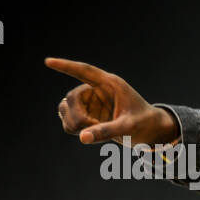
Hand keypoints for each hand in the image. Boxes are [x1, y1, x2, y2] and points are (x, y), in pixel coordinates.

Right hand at [46, 57, 177, 146]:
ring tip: (94, 131)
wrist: (151, 131)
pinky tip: (89, 134)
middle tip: (94, 128)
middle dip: (77, 116)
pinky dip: (75, 129)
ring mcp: (90, 102)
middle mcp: (96, 90)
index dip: (66, 66)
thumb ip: (106, 131)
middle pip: (71, 98)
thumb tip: (82, 138)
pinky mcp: (87, 114)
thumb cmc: (145, 123)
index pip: (84, 71)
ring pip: (65, 108)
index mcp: (110, 84)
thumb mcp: (128, 127)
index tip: (48, 61)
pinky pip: (68, 120)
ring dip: (74, 123)